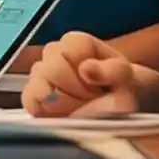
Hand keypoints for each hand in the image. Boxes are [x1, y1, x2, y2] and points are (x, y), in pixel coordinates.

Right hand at [21, 32, 147, 117]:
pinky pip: (28, 99)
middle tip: (92, 98)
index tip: (102, 84)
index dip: (87, 68)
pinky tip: (62, 114)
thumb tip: (86, 69)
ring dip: (64, 101)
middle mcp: (56, 55)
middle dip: (75, 88)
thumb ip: (112, 70)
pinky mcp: (34, 99)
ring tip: (81, 107)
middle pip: (52, 67)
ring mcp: (42, 76)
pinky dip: (44, 109)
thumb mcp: (129, 78)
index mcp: (78, 44)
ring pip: (40, 84)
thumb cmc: (126, 90)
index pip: (71, 47)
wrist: (125, 112)